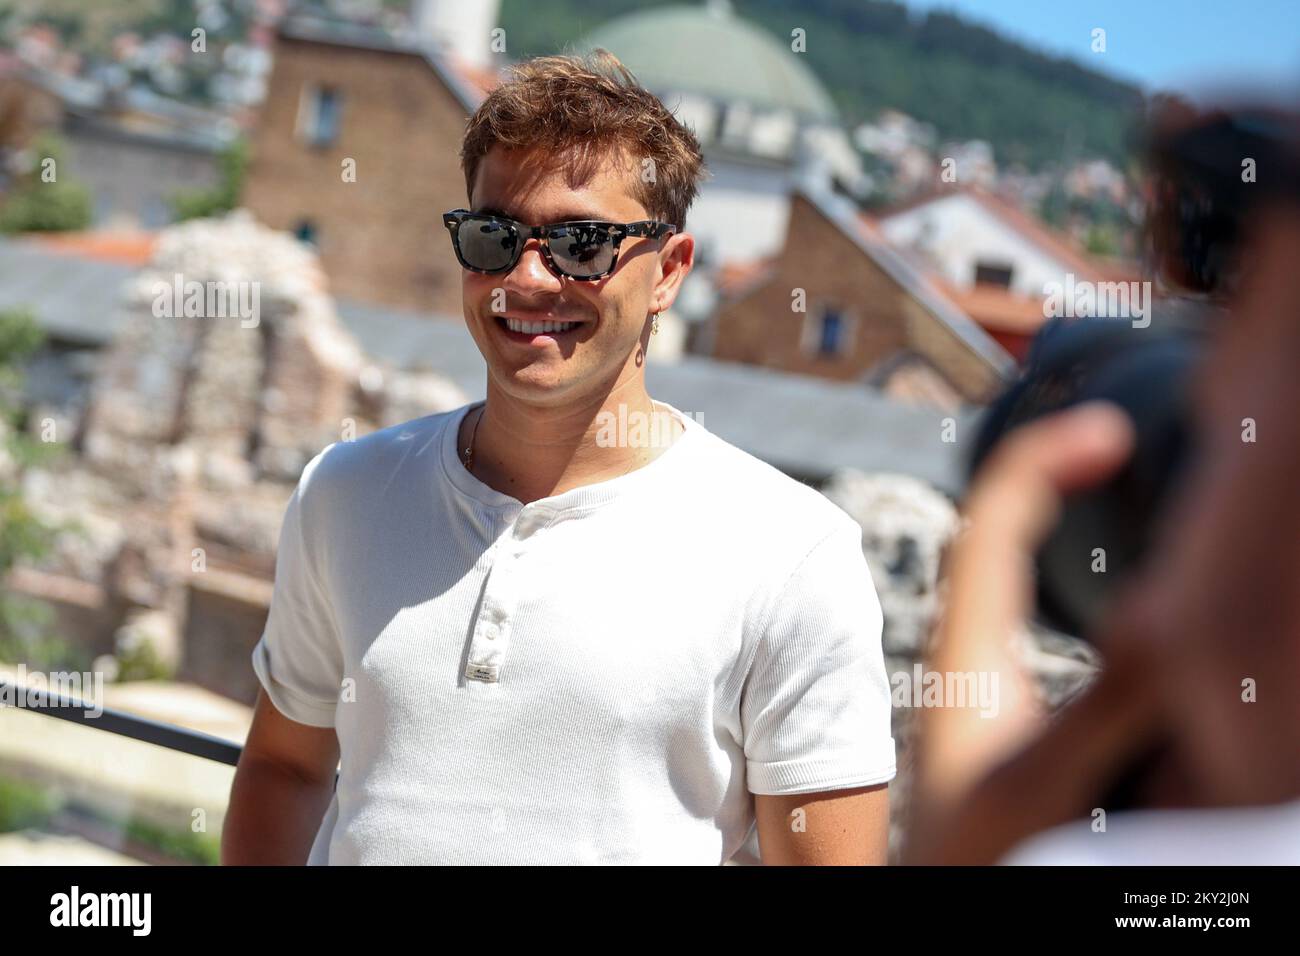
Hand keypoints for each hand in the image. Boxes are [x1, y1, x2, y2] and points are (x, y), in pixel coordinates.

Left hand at [906, 401, 1154, 861]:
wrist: (932, 897)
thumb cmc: (971, 858)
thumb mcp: (1042, 783)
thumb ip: (1106, 710)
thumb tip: (1172, 619)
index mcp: (969, 649)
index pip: (993, 523)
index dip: (1042, 458)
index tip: (1105, 429)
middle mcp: (970, 646)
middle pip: (1001, 531)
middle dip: (1053, 473)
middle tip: (1107, 442)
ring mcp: (984, 669)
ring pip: (1011, 567)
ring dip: (1050, 513)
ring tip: (1100, 471)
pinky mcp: (1002, 698)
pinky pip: (1027, 608)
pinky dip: (1064, 573)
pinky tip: (1112, 582)